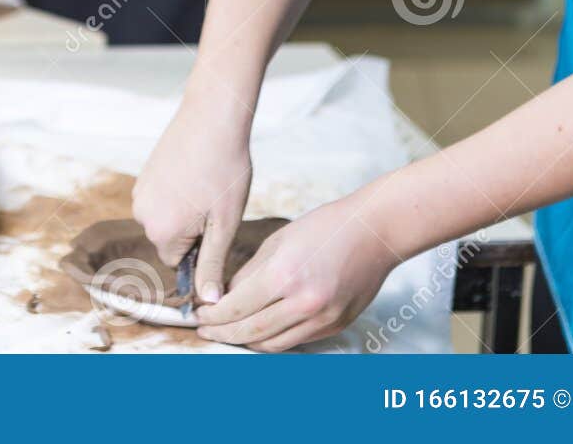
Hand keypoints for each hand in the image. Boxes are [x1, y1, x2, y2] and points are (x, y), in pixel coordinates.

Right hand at [132, 92, 253, 303]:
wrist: (212, 117)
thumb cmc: (224, 170)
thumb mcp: (225, 224)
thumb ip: (213, 264)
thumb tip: (209, 302)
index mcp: (162, 232)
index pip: (180, 263)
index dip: (202, 249)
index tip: (218, 226)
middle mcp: (142, 214)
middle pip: (170, 241)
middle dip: (192, 230)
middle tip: (216, 204)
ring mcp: (140, 192)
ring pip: (166, 219)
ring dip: (185, 212)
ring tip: (207, 186)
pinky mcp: (144, 174)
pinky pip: (161, 199)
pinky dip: (177, 194)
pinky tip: (196, 174)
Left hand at [196, 193, 401, 350]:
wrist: (375, 233)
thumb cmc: (325, 228)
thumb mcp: (278, 241)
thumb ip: (250, 273)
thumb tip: (225, 296)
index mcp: (285, 274)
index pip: (236, 307)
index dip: (212, 315)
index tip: (197, 315)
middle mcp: (304, 302)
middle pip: (250, 330)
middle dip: (221, 333)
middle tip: (204, 330)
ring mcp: (322, 318)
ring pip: (272, 344)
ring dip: (245, 341)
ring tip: (227, 332)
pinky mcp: (335, 325)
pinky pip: (295, 341)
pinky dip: (272, 340)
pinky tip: (258, 331)